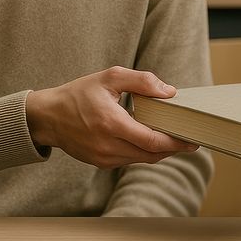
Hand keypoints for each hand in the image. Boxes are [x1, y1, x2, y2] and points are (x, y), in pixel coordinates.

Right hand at [26, 66, 197, 168]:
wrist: (48, 117)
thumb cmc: (79, 94)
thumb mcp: (110, 77)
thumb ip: (142, 81)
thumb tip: (170, 92)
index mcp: (111, 123)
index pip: (152, 141)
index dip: (176, 143)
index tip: (192, 139)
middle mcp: (108, 146)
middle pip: (152, 154)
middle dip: (173, 149)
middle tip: (190, 141)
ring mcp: (104, 158)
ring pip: (143, 160)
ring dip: (159, 152)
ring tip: (173, 140)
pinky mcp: (101, 163)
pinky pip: (130, 160)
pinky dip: (143, 152)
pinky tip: (150, 141)